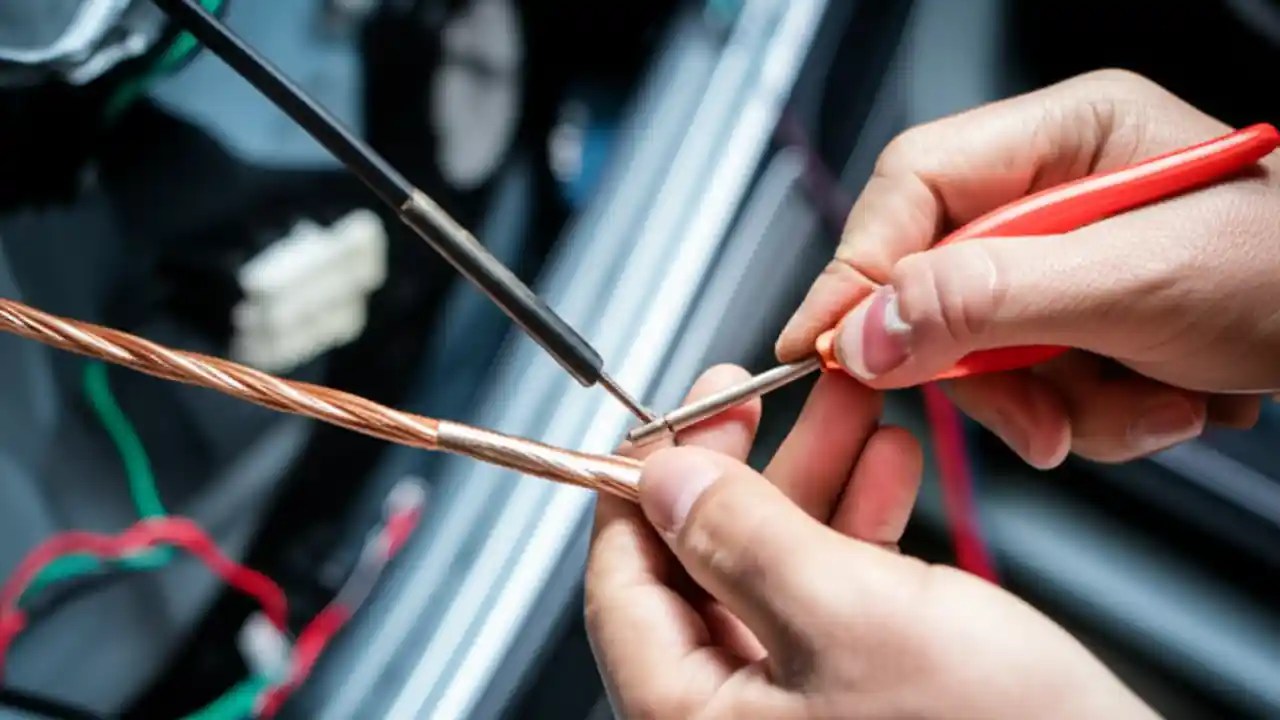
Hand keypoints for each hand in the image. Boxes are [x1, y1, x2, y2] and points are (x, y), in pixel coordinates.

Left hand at [586, 366, 1150, 718]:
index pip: (620, 584)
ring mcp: (796, 711)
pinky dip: (857, 529)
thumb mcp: (850, 616)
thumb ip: (741, 537)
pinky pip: (830, 599)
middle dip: (746, 466)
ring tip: (851, 409)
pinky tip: (889, 472)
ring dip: (813, 481)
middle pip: (700, 567)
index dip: (641, 486)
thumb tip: (663, 479)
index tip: (678, 418)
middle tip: (762, 395)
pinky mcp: (858, 699)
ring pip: (770, 571)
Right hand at [778, 69, 1279, 467]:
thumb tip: (870, 329)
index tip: (820, 345)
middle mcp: (1061, 191)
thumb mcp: (1138, 280)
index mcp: (1066, 135)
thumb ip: (992, 300)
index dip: (856, 269)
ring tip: (1141, 408)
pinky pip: (1041, 382)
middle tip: (1032, 416)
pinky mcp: (1092, 321)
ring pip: (990, 348)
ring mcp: (1074, 260)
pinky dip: (1095, 416)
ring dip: (1056, 403)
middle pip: (941, 282)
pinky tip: (1163, 403)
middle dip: (987, 367)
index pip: (911, 190)